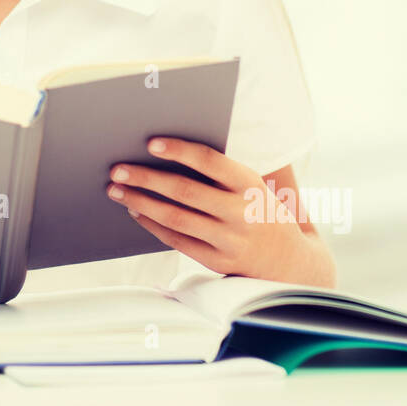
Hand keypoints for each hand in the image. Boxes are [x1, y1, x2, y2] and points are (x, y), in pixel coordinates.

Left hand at [107, 136, 318, 283]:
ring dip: (141, 202)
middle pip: (185, 191)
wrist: (290, 261)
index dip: (180, 150)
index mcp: (250, 184)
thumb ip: (218, 173)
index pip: (211, 161)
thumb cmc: (258, 210)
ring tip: (117, 190)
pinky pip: (178, 241)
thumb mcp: (251, 186)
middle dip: (146, 178)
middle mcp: (241, 212)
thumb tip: (163, 153)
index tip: (151, 143)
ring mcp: (230, 240)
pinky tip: (135, 212)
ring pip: (176, 218)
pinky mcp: (219, 262)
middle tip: (118, 169)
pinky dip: (152, 225)